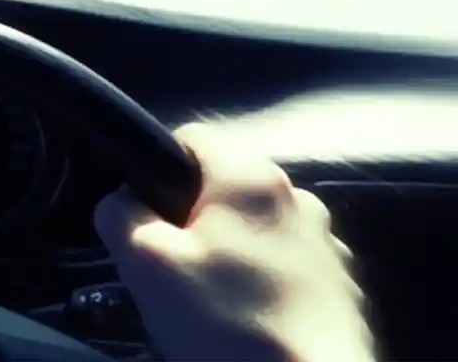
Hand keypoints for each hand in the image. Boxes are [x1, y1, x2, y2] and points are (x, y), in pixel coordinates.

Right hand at [94, 122, 374, 361]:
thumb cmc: (226, 324)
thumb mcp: (145, 263)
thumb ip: (120, 215)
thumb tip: (120, 202)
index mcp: (251, 177)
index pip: (191, 138)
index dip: (157, 172)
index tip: (147, 219)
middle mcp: (300, 197)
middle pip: (224, 190)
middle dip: (195, 221)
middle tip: (173, 271)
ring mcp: (328, 244)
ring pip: (257, 232)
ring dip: (232, 255)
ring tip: (213, 306)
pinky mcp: (342, 288)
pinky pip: (288, 270)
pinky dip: (265, 286)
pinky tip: (250, 324)